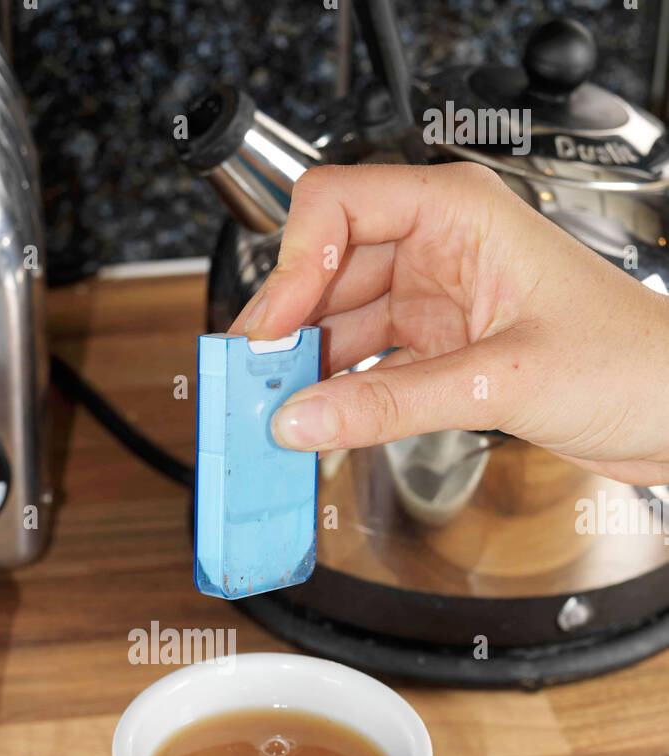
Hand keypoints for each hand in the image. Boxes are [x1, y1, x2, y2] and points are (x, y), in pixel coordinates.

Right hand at [231, 162, 668, 484]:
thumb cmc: (634, 361)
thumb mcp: (503, 379)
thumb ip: (393, 404)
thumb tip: (302, 418)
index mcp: (459, 215)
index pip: (339, 205)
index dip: (292, 262)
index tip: (270, 327)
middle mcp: (440, 250)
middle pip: (327, 270)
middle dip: (285, 325)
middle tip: (250, 381)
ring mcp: (438, 303)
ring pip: (341, 325)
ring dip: (306, 368)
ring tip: (272, 411)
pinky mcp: (442, 353)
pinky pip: (369, 371)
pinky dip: (339, 399)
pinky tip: (317, 424)